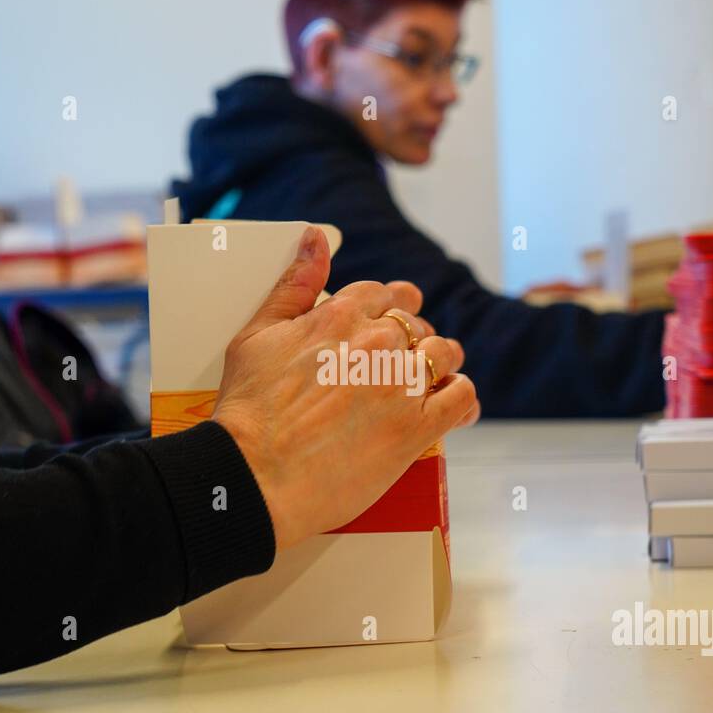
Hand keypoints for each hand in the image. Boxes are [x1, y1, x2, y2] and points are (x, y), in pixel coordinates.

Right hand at [212, 226, 478, 549]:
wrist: (256, 474)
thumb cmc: (248, 411)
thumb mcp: (256, 334)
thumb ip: (292, 285)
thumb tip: (314, 238)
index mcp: (339, 316)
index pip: (384, 293)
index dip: (391, 305)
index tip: (392, 318)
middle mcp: (377, 343)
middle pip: (416, 325)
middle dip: (414, 337)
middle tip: (404, 360)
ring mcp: (400, 385)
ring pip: (445, 355)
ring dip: (443, 362)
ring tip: (437, 377)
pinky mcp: (416, 428)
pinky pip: (461, 399)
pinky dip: (464, 399)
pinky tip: (456, 405)